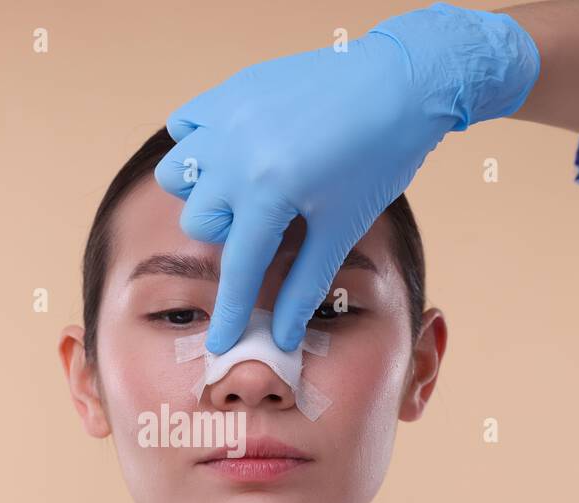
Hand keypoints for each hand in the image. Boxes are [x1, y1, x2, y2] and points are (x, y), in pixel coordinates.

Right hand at [155, 2, 539, 352]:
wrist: (401, 81)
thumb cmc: (380, 156)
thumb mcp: (341, 227)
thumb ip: (304, 283)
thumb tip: (280, 335)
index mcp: (269, 190)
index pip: (237, 267)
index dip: (229, 312)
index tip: (219, 344)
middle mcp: (237, 151)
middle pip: (199, 221)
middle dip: (228, 235)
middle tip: (267, 225)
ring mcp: (229, 114)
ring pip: (177, 173)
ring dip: (203, 192)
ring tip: (243, 190)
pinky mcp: (231, 89)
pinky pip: (185, 125)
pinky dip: (197, 146)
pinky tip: (232, 154)